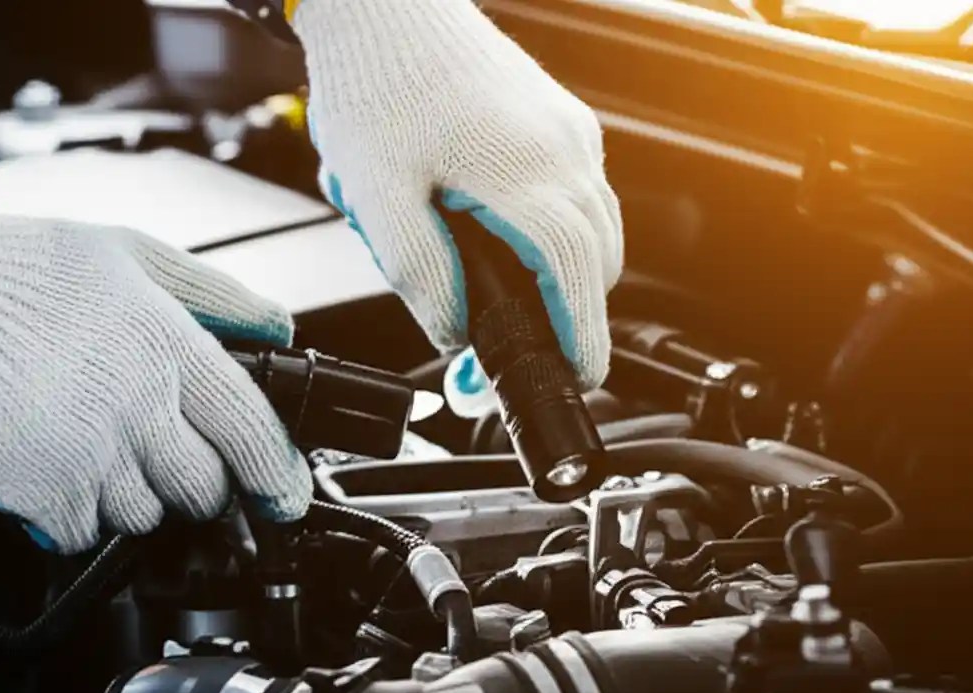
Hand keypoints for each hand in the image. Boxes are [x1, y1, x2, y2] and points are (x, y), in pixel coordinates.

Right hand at [0, 192, 311, 552]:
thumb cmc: (22, 269)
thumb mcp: (135, 255)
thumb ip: (217, 294)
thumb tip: (278, 323)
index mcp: (173, 351)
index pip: (255, 435)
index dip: (279, 477)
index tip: (283, 496)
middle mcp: (141, 412)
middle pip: (205, 491)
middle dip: (196, 481)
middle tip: (162, 452)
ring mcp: (91, 460)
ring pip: (144, 517)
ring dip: (131, 495)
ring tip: (90, 444)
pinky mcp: (40, 497)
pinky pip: (82, 537)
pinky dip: (73, 516)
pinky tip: (51, 466)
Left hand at [295, 0, 622, 391]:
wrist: (382, 4)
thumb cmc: (376, 82)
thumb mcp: (380, 197)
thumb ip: (421, 276)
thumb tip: (452, 332)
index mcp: (528, 173)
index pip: (577, 277)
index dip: (583, 338)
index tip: (580, 375)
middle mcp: (565, 149)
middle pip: (595, 260)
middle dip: (568, 314)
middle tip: (514, 348)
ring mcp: (568, 130)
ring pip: (592, 227)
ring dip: (560, 272)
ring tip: (497, 292)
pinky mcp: (557, 118)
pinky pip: (577, 192)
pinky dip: (554, 231)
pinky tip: (496, 234)